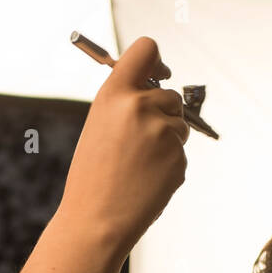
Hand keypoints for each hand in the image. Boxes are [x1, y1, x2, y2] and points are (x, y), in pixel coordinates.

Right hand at [57, 36, 188, 251]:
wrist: (95, 222)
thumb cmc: (91, 179)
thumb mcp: (98, 127)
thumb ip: (124, 104)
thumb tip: (155, 90)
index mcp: (114, 95)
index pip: (146, 49)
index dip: (156, 60)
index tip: (159, 72)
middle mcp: (140, 107)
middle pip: (170, 95)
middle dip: (162, 113)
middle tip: (137, 143)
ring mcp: (163, 133)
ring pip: (179, 126)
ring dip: (166, 140)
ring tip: (138, 166)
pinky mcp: (178, 158)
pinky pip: (180, 153)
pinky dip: (168, 165)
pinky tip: (146, 181)